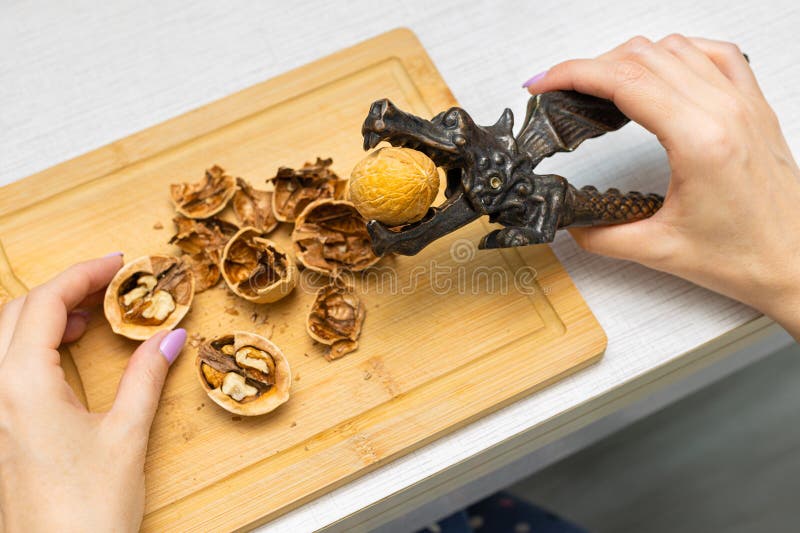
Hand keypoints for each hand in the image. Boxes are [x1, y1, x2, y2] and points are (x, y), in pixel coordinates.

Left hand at [0, 254, 186, 531]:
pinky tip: (65, 356)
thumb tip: (170, 336)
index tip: (117, 262)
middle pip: (15, 312)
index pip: (43, 303)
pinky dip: (33, 346)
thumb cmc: (88, 511)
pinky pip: (4, 368)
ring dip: (42, 316)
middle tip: (108, 286)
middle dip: (62, 289)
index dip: (82, 274)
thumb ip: (146, 377)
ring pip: (3, 339)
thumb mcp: (126, 436)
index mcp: (22, 386)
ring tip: (88, 317)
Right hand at [524, 35, 799, 337]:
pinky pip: (714, 53)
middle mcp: (725, 111)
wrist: (798, 263)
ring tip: (600, 84)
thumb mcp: (660, 250)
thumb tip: (571, 223)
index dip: (573, 75)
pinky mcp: (754, 107)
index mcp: (700, 140)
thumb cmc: (748, 256)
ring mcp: (743, 103)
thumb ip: (602, 235)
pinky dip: (676, 52)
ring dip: (629, 58)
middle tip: (561, 91)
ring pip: (675, 47)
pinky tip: (659, 71)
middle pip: (643, 56)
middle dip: (590, 67)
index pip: (624, 81)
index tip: (543, 84)